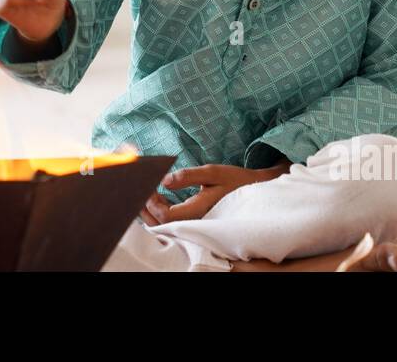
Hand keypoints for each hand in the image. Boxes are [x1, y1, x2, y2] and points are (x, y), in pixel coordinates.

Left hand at [140, 161, 290, 225]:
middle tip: (141, 187)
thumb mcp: (212, 173)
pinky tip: (160, 196)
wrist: (255, 191)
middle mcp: (196, 222)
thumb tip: (165, 180)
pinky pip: (173, 220)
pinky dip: (161, 210)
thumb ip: (188, 176)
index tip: (149, 185)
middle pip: (161, 223)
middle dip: (145, 207)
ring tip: (147, 190)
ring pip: (165, 224)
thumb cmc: (235, 181)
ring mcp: (196, 223)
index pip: (165, 216)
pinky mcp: (196, 221)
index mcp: (199, 212)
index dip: (151, 202)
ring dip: (151, 210)